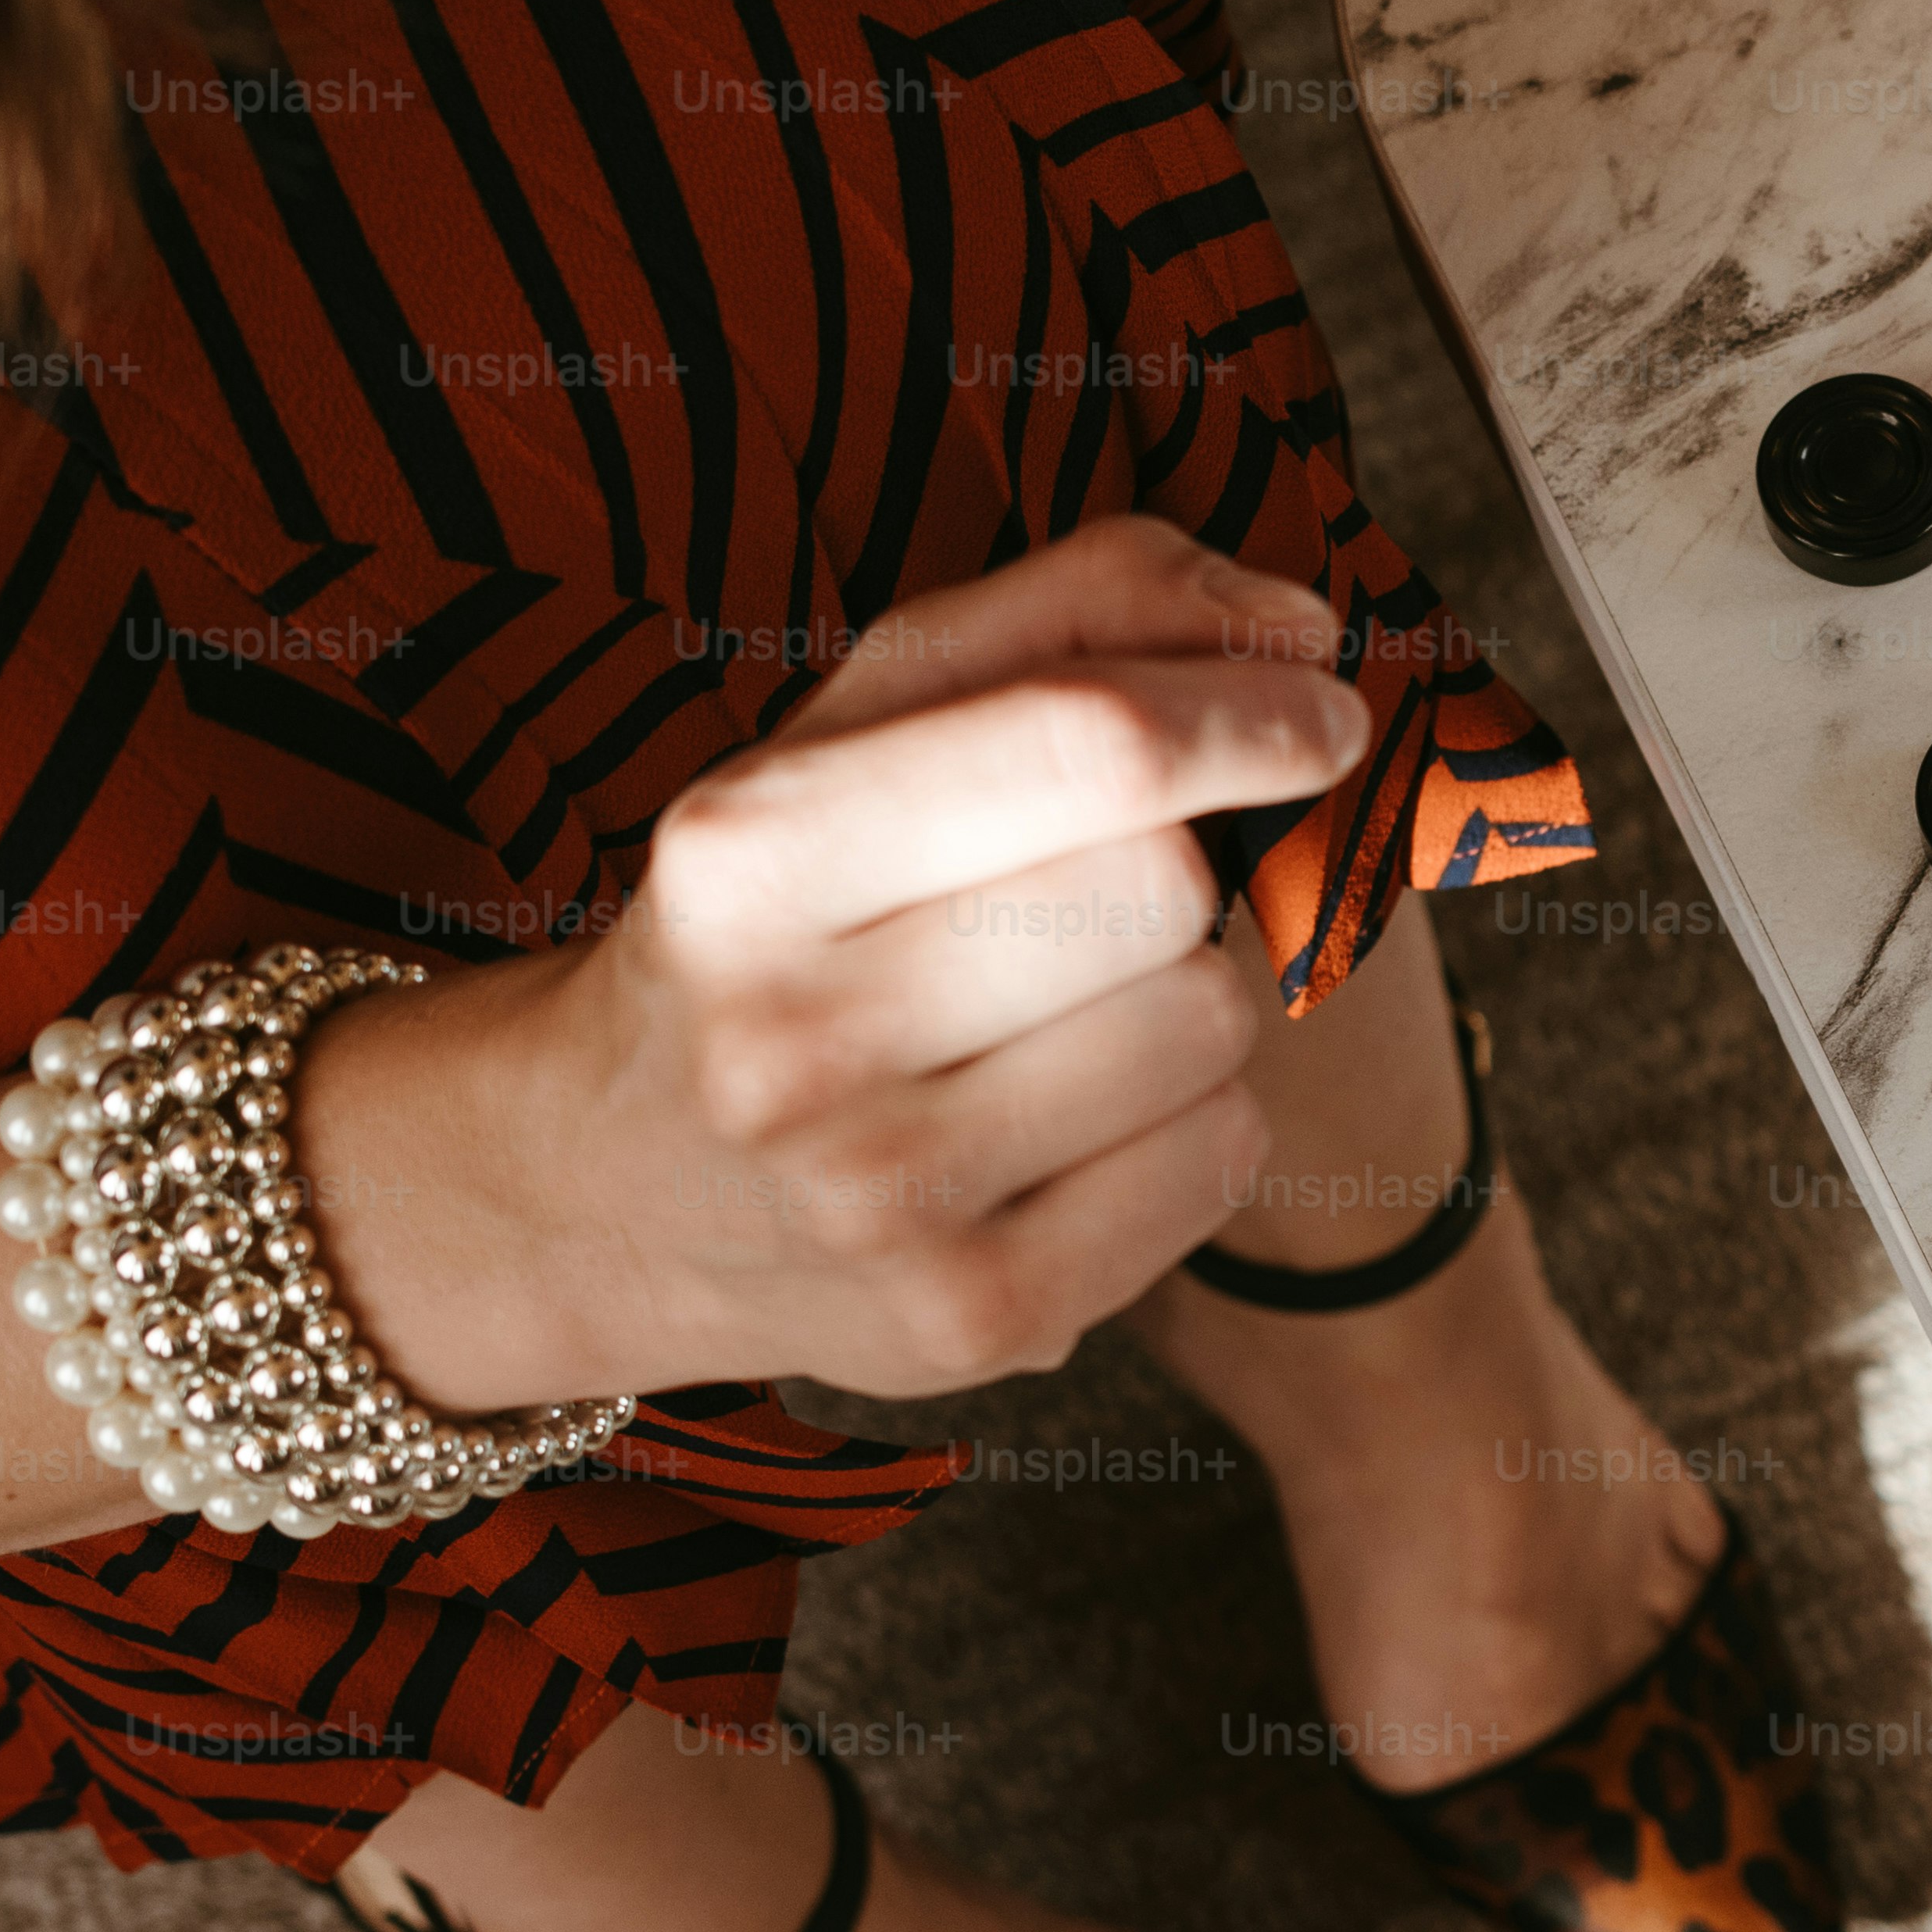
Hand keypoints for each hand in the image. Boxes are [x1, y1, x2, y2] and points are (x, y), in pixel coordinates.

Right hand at [299, 518, 1365, 1412]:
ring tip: (1052, 1021)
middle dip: (1174, 873)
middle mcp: (793, 1035)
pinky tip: (1071, 1125)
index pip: (1092, 744)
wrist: (610, 1182)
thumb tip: (1300, 625)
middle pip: (1167, 888)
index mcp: (748, 853)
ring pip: (1213, 1024)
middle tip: (1088, 905)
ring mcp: (881, 1198)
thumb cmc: (785, 914)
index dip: (1248, 714)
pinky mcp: (976, 1318)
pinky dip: (1191, 1124)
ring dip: (1184, 998)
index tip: (1320, 712)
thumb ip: (1075, 613)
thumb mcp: (862, 725)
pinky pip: (1225, 1158)